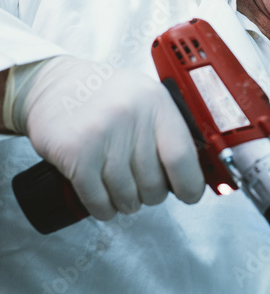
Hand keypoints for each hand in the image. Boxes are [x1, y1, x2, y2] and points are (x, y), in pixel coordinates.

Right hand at [16, 56, 204, 218]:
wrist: (52, 84)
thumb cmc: (104, 95)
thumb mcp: (144, 98)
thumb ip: (168, 129)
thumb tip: (194, 172)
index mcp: (156, 103)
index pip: (182, 157)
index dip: (189, 184)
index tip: (189, 194)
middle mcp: (131, 116)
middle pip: (154, 183)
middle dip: (151, 195)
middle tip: (143, 189)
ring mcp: (101, 134)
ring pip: (126, 195)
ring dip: (126, 203)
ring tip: (122, 194)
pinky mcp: (74, 152)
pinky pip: (97, 199)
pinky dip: (103, 208)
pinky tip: (104, 203)